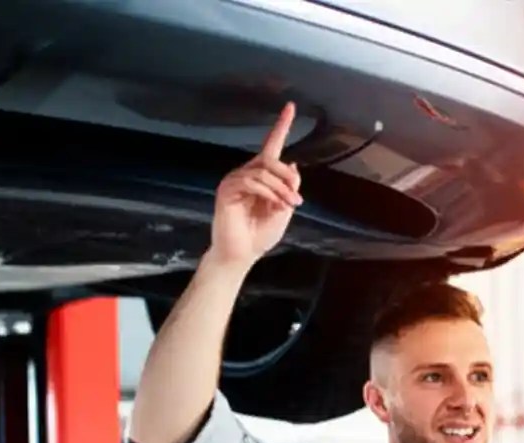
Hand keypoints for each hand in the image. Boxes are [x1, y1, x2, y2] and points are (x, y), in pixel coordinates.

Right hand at [209, 102, 303, 266]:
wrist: (242, 254)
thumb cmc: (260, 234)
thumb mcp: (283, 209)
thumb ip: (288, 187)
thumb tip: (293, 164)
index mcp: (261, 176)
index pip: (272, 146)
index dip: (281, 126)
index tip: (291, 106)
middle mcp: (246, 173)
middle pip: (271, 159)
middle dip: (287, 177)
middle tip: (296, 199)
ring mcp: (234, 180)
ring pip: (263, 172)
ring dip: (280, 189)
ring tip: (288, 206)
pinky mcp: (227, 190)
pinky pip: (251, 182)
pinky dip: (268, 192)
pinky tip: (274, 205)